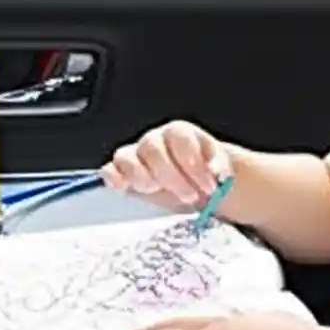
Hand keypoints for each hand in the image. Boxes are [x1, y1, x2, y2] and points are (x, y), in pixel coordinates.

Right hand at [100, 120, 232, 206]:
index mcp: (178, 134)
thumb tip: (216, 172)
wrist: (198, 186)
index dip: (193, 162)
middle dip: (172, 176)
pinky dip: (114, 178)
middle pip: (153, 149)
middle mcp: (154, 141)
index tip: (210, 184)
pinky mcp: (123, 174)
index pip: (179, 138)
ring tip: (158, 191)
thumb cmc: (205, 176)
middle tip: (190, 195)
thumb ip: (219, 168)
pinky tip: (124, 187)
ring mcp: (136, 156)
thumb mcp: (219, 170)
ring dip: (142, 177)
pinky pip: (110, 170)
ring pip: (127, 156)